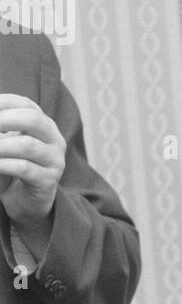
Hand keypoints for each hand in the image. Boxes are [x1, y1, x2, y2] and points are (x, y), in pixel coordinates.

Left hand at [0, 93, 66, 251]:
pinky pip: (24, 169)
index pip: (25, 104)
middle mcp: (55, 140)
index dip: (3, 102)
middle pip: (33, 119)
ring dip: (0, 146)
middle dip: (3, 119)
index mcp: (44, 125)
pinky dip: (3, 164)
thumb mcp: (6, 141)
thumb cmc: (12, 165)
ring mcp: (55, 162)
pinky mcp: (48, 181)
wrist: (26, 200)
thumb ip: (1, 127)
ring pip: (27, 146)